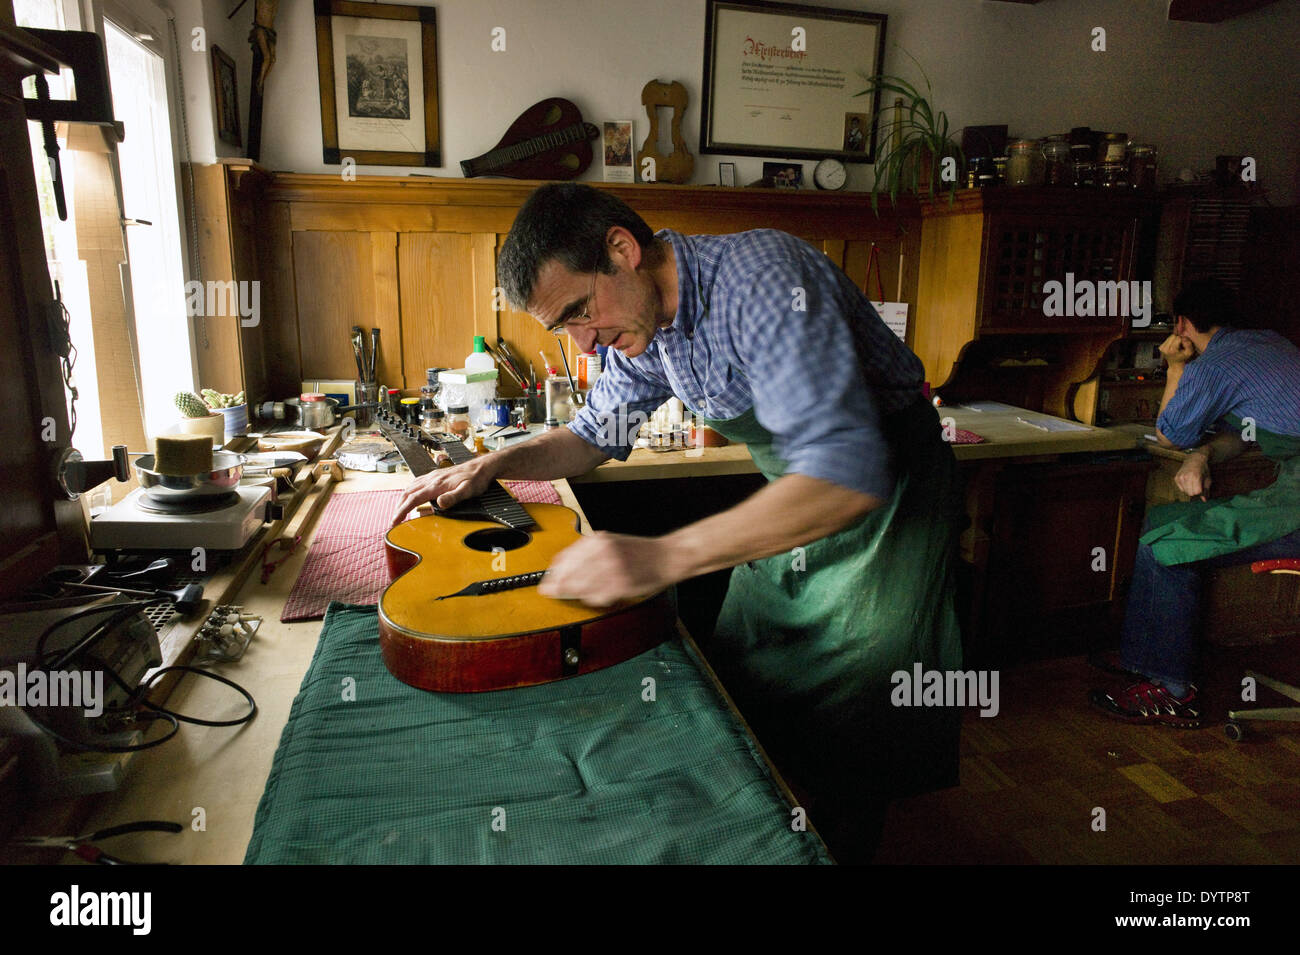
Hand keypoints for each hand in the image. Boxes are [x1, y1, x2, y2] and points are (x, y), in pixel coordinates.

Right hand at [389, 454, 491, 525]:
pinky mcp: (436, 475)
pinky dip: (409, 491)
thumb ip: (453, 497)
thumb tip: (439, 503)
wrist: (482, 466)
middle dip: (399, 507)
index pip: (414, 499)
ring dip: (403, 499)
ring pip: (411, 487)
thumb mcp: (468, 490)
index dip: (402, 511)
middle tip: (394, 520)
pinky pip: (417, 482)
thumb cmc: (476, 479)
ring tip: (399, 511)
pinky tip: (411, 495)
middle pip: (408, 493)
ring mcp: (433, 476)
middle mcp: (432, 479)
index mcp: (437, 485)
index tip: (394, 521)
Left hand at [538, 532, 673, 607]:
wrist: (666, 557)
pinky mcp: (620, 585)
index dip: (553, 574)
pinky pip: (596, 597)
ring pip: (580, 588)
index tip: (546, 583)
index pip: (564, 559)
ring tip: (578, 594)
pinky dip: (593, 598)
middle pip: (569, 575)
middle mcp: (603, 552)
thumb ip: (585, 552)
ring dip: (575, 593)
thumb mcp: (609, 542)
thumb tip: (559, 568)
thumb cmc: (638, 551)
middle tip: (552, 593)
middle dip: (558, 587)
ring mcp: (612, 569)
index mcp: (598, 540)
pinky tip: (597, 595)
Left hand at [1159, 334, 1196, 364]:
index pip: (1178, 338)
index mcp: (1172, 350)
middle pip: (1173, 336)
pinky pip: (1167, 339)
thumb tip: (1183, 338)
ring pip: (1170, 337)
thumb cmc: (1182, 358)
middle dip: (1178, 339)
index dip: (1182, 340)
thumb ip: (1188, 344)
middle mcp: (1165, 349)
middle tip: (1180, 345)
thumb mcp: (1189, 352)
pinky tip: (1173, 346)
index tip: (1183, 345)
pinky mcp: (1160, 347)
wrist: (1175, 364)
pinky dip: (1171, 341)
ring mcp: (1161, 348)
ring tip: (1177, 346)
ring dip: (1174, 340)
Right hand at [1175, 450, 1211, 500]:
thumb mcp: (1208, 478)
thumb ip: (1206, 490)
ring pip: (1185, 492)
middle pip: (1190, 493)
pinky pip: (1181, 489)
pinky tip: (1188, 482)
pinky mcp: (1176, 478)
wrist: (1194, 459)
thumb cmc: (1203, 469)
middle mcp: (1186, 477)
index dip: (1200, 492)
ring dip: (1190, 490)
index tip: (1202, 488)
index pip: (1196, 492)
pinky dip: (1185, 487)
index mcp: (1195, 476)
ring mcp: (1180, 477)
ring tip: (1193, 483)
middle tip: (1197, 486)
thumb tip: (1204, 500)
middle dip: (1195, 492)